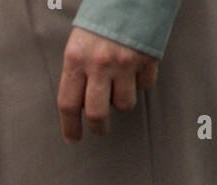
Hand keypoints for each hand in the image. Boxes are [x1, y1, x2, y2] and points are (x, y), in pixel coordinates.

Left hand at [58, 27, 159, 142]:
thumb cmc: (105, 13)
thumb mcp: (80, 39)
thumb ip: (78, 69)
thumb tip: (79, 101)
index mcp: (76, 58)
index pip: (68, 104)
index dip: (70, 127)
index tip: (73, 138)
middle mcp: (100, 63)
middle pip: (97, 113)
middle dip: (98, 127)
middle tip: (100, 129)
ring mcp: (126, 62)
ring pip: (124, 104)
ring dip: (122, 102)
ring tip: (120, 90)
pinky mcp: (148, 58)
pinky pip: (145, 85)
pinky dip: (141, 83)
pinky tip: (137, 71)